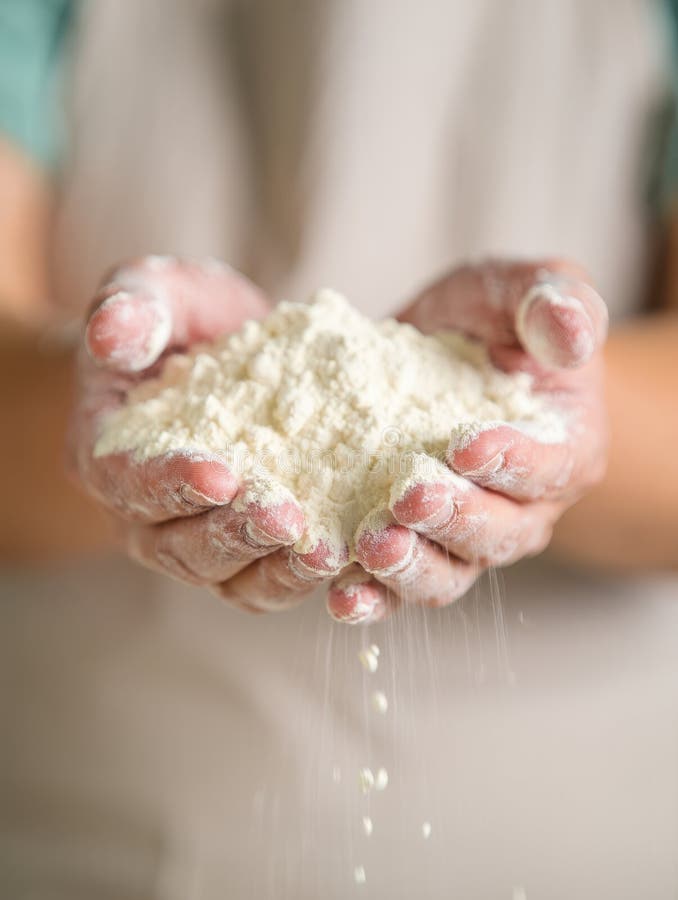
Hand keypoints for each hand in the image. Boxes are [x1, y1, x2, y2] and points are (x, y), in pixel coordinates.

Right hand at [72, 256, 345, 613]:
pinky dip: (299, 577)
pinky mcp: (243, 552)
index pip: (126, 480)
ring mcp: (193, 538)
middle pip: (176, 544)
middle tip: (286, 516)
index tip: (222, 473)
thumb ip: (132, 304)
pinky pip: (263, 582)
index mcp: (107, 452)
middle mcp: (142, 512)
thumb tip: (112, 334)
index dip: (170, 482)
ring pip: (223, 576)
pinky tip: (346, 558)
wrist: (221, 352)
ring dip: (273, 568)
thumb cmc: (182, 320)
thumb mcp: (158, 291)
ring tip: (327, 552)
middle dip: (231, 533)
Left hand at [327, 259, 608, 623]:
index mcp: (565, 449)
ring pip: (448, 571)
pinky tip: (338, 594)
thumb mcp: (523, 291)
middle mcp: (523, 507)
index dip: (511, 461)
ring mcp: (464, 534)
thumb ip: (554, 302)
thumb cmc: (494, 319)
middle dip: (453, 518)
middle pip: (497, 533)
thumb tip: (569, 333)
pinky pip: (395, 583)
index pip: (549, 467)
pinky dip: (370, 595)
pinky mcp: (412, 543)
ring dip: (410, 567)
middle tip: (408, 497)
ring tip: (371, 547)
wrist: (440, 349)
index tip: (464, 444)